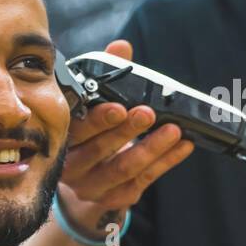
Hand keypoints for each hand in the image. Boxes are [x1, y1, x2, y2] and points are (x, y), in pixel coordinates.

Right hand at [58, 39, 194, 213]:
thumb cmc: (90, 131)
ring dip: (152, 148)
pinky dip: (166, 162)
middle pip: (99, 150)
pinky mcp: (114, 198)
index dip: (98, 119)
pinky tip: (183, 146)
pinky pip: (143, 181)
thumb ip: (105, 75)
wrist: (87, 178)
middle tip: (148, 113)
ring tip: (174, 130)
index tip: (119, 106)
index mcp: (62, 138)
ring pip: (124, 169)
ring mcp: (92, 187)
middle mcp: (72, 166)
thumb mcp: (91, 103)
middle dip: (127, 131)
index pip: (76, 130)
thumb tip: (122, 47)